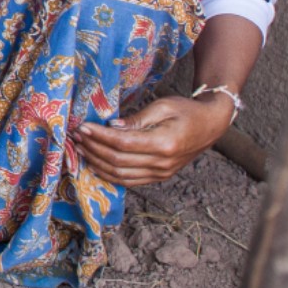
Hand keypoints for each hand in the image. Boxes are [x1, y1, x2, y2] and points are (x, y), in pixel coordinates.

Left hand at [74, 93, 233, 186]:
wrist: (210, 125)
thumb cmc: (187, 110)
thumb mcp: (163, 106)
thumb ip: (136, 119)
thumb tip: (111, 127)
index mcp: (165, 144)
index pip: (123, 143)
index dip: (99, 137)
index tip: (83, 127)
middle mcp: (162, 163)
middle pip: (118, 161)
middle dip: (93, 149)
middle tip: (76, 136)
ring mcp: (161, 173)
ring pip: (121, 175)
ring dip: (97, 163)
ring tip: (81, 148)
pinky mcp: (159, 177)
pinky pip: (130, 181)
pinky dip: (110, 174)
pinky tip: (96, 163)